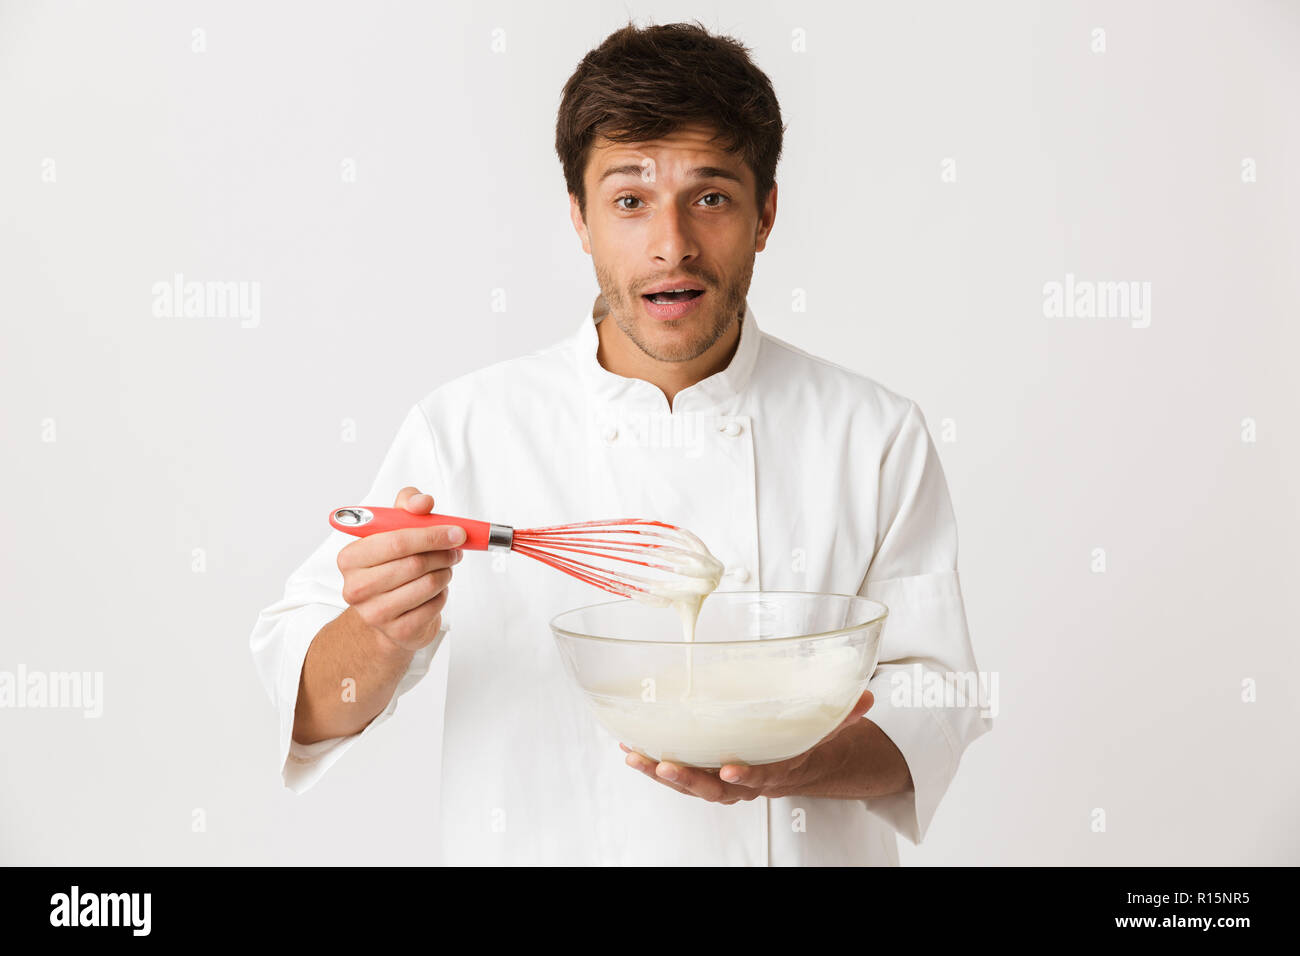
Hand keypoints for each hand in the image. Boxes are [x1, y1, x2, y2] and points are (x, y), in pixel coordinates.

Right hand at [336, 486, 463, 651]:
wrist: (383, 614)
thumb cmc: (389, 566)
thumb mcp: (393, 530)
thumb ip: (407, 508)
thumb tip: (423, 502)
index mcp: (351, 558)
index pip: (396, 542)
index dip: (431, 534)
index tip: (455, 531)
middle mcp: (357, 587)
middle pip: (415, 563)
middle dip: (443, 552)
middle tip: (455, 548)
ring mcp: (375, 613)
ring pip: (428, 583)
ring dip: (445, 572)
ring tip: (443, 567)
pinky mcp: (398, 631)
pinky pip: (435, 605)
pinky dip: (443, 593)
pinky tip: (435, 589)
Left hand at [621, 689, 874, 803]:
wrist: (801, 766)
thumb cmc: (808, 741)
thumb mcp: (831, 728)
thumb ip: (846, 713)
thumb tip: (868, 694)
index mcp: (779, 769)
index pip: (764, 776)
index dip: (748, 775)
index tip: (730, 768)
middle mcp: (748, 781)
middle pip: (716, 788)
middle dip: (688, 780)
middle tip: (665, 765)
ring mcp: (724, 780)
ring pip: (691, 784)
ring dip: (661, 772)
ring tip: (635, 757)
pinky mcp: (705, 773)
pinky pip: (679, 773)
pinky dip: (654, 764)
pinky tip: (632, 749)